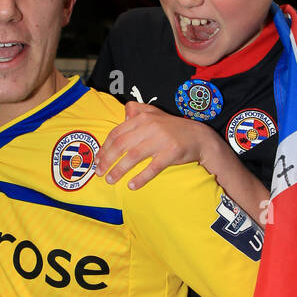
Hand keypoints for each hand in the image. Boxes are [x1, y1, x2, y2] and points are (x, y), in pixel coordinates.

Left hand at [96, 102, 223, 189]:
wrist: (199, 137)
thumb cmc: (173, 128)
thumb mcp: (155, 114)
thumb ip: (138, 110)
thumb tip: (123, 113)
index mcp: (143, 117)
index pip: (117, 133)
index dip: (104, 147)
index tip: (97, 160)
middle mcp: (150, 126)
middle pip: (121, 144)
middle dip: (107, 159)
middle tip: (99, 173)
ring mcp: (161, 139)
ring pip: (133, 156)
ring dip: (119, 170)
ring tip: (110, 180)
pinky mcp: (172, 152)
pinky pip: (153, 167)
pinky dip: (141, 178)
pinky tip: (132, 186)